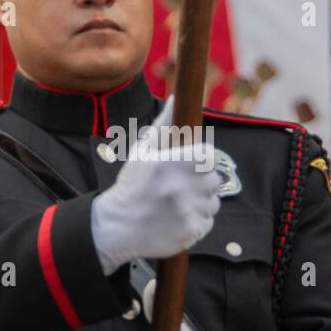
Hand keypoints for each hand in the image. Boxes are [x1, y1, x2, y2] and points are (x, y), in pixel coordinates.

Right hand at [90, 95, 221, 274]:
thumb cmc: (132, 185)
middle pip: (213, 179)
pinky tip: (177, 219)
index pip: (209, 155)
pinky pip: (208, 221)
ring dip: (200, 202)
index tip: (188, 167)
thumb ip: (163, 125)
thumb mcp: (142, 151)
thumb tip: (174, 99)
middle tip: (179, 187)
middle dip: (200, 182)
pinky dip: (197, 221)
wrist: (117, 227)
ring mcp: (188, 210)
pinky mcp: (191, 231)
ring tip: (177, 204)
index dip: (200, 161)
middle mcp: (182, 186)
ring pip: (213, 202)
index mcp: (173, 162)